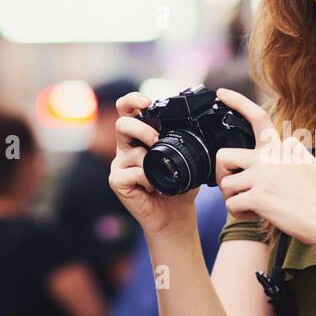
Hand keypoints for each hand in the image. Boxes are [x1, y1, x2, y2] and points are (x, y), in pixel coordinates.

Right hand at [108, 92, 199, 237]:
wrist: (174, 215)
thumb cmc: (180, 186)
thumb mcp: (187, 159)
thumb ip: (186, 143)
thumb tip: (198, 132)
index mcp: (141, 136)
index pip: (128, 110)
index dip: (133, 101)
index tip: (147, 102)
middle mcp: (127, 147)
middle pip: (122, 123)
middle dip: (141, 128)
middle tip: (156, 139)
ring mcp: (120, 163)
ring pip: (129, 149)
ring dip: (150, 158)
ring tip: (163, 172)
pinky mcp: (117, 180)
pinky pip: (131, 172)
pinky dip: (148, 179)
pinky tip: (155, 188)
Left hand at [213, 88, 315, 249]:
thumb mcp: (310, 164)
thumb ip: (295, 150)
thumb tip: (289, 140)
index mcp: (279, 149)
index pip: (258, 117)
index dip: (237, 101)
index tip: (221, 92)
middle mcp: (268, 159)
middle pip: (223, 155)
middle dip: (222, 173)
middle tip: (233, 186)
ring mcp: (262, 177)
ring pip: (225, 186)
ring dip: (233, 199)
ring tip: (252, 206)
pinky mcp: (258, 197)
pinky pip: (231, 205)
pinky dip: (240, 213)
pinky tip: (256, 215)